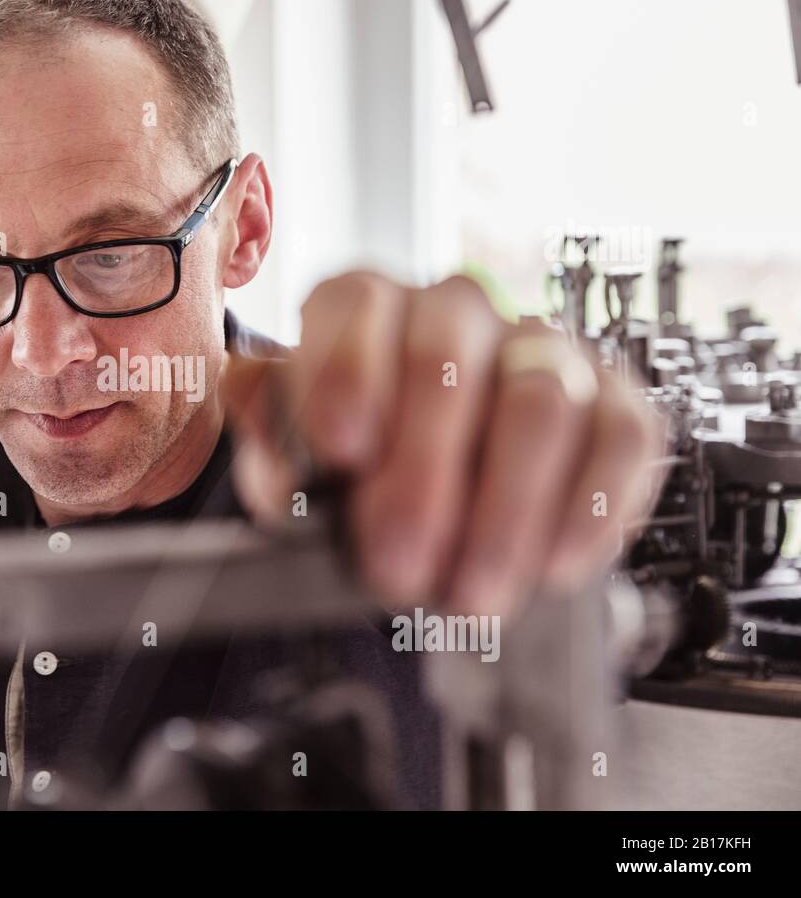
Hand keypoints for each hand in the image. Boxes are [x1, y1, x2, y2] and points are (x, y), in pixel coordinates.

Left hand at [226, 271, 664, 618]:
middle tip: (394, 565)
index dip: (348, 371)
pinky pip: (621, 440)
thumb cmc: (354, 464)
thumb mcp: (291, 450)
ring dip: (503, 512)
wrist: (432, 495)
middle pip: (447, 361)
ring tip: (469, 592)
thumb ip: (275, 447)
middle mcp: (457, 312)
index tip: (340, 450)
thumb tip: (282, 474)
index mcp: (365, 306)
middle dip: (421, 474)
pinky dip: (588, 510)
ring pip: (538, 404)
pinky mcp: (613, 402)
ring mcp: (542, 351)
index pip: (356, 305)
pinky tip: (551, 566)